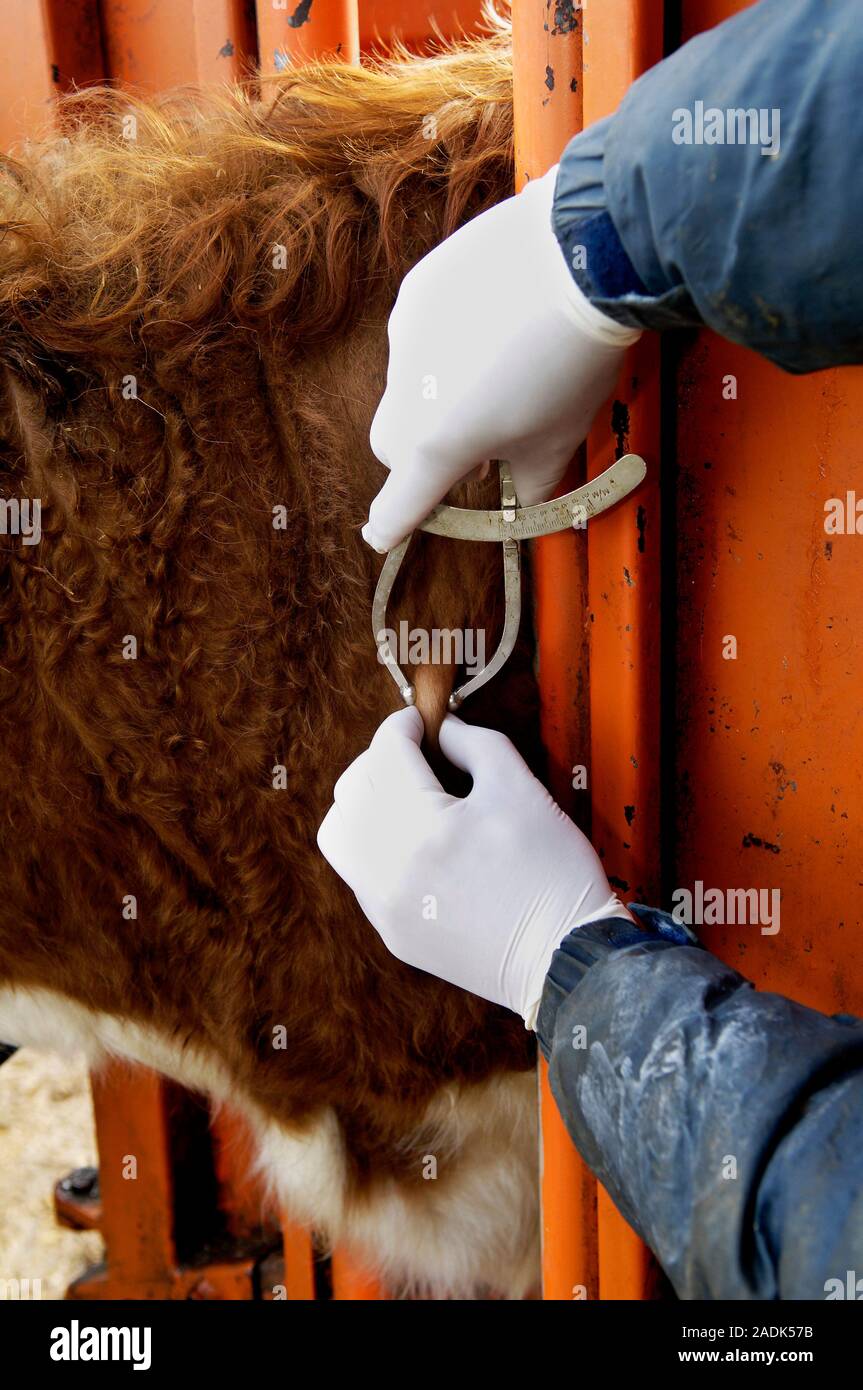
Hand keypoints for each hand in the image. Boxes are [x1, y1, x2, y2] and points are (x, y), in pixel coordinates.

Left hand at [317, 708, 631, 1025]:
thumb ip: (475, 744)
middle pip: (352, 789)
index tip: (419, 720)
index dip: (400, 726)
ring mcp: (383, 907)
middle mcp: (388, 869)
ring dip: (362, 803)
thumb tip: (442, 728)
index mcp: (423, 828)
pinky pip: (359, 873)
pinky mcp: (391, 932)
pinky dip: (372, 844)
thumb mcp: (521, 789)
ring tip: (402, 796)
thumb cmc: (551, 872)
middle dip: (379, 759)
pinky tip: (414, 840)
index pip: (386, 755)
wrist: (564, 957)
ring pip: (339, 834)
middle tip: (415, 754)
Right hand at [363, 165, 640, 552]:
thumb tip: (525, 497)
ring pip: (408, 384)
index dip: (392, 525)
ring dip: (437, 394)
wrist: (577, 258)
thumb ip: (532, 483)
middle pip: (392, 445)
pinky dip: (445, 343)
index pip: (398, 504)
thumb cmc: (569, 364)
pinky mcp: (417, 292)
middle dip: (420, 455)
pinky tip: (492, 323)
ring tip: (498, 367)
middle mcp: (406, 395)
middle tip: (473, 445)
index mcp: (435, 447)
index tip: (383, 534)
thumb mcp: (559, 439)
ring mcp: (405, 338)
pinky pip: (420, 333)